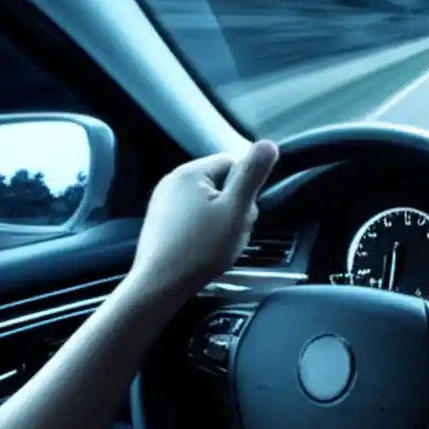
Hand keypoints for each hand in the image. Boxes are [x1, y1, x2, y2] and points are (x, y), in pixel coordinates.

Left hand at [129, 140, 278, 296]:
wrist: (160, 284)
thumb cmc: (201, 248)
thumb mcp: (235, 210)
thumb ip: (251, 176)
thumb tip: (269, 144)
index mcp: (190, 171)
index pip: (233, 164)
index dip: (246, 189)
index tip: (244, 214)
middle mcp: (172, 180)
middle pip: (220, 184)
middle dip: (233, 206)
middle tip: (232, 231)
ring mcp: (162, 202)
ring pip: (208, 203)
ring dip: (220, 221)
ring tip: (218, 244)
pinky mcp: (159, 222)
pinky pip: (192, 217)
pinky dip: (203, 230)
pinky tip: (204, 249)